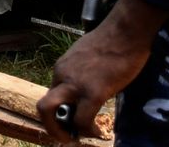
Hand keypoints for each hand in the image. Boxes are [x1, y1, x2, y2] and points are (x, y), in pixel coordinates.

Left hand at [37, 0, 161, 140]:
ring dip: (63, 132)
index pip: (54, 94)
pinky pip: (82, 120)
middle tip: (66, 137)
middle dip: (52, 127)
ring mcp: (75, 84)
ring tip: (80, 137)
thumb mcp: (87, 55)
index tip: (74, 119)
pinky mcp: (93, 92)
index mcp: (62, 68)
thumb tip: (90, 84)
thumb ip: (82, 71)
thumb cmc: (112, 40)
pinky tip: (98, 133)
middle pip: (43, 107)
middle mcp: (62, 76)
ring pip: (52, 114)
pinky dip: (88, 131)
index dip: (63, 111)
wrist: (125, 32)